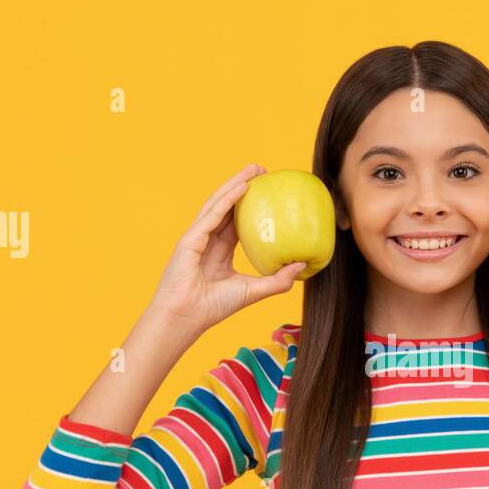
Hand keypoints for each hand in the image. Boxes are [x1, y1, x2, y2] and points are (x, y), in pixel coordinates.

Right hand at [147, 163, 305, 336]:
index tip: (268, 190)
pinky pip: (212, 215)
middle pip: (226, 206)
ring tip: (253, 170)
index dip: (250, 205)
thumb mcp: (253, 291)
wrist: (186, 318)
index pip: (235, 221)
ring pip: (218, 204)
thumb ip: (277, 280)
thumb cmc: (213, 308)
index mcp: (218, 251)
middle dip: (243, 185)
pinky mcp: (190, 239)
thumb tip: (302, 265)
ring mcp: (196, 237)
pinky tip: (242, 187)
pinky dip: (227, 200)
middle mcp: (207, 240)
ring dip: (235, 184)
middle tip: (263, 170)